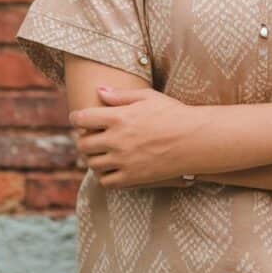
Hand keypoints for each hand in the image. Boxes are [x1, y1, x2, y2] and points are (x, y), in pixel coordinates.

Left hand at [69, 86, 196, 188]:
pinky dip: (105, 175)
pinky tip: (112, 167)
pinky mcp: (132, 178)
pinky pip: (106, 181)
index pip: (83, 118)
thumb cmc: (173, 113)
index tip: (78, 118)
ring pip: (93, 164)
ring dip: (93, 157)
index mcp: (118, 117)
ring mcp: (123, 161)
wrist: (194, 139)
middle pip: (83, 144)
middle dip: (83, 139)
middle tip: (90, 136)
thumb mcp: (148, 97)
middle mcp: (116, 140)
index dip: (76, 118)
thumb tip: (99, 91)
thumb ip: (120, 96)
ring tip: (101, 152)